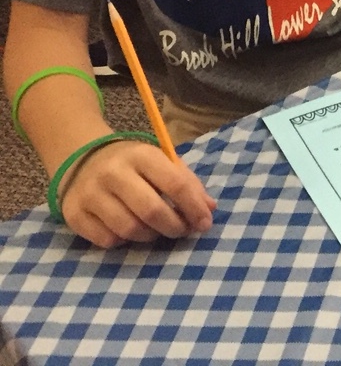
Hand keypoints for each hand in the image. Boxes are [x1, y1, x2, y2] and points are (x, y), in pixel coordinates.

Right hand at [61, 139, 214, 247]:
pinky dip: (124, 241)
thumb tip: (209, 209)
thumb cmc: (132, 163)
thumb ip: (186, 182)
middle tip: (182, 231)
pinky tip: (128, 231)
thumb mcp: (161, 162)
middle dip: (174, 227)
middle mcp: (114, 173)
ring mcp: (91, 194)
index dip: (194, 207)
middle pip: (151, 211)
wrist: (81, 159)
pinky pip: (107, 240)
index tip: (205, 224)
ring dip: (149, 236)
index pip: (175, 184)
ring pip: (129, 229)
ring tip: (155, 230)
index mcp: (142, 155)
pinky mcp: (74, 214)